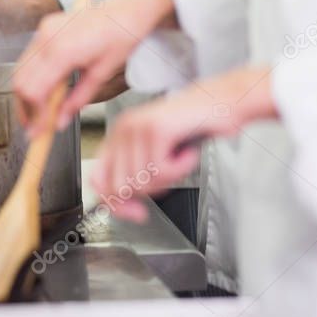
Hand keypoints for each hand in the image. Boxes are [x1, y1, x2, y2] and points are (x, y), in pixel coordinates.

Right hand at [13, 0, 177, 133]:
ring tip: (42, 111)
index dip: (33, 116)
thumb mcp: (101, 74)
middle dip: (25, 107)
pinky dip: (32, 76)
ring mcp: (45, 29)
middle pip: (20, 81)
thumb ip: (77, 101)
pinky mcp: (46, 26)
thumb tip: (60, 123)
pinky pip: (29, 56)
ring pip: (21, 69)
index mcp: (62, 51)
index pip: (33, 91)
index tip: (38, 133)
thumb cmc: (121, 37)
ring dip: (27, 93)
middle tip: (36, 127)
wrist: (129, 10)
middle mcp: (48, 37)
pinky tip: (47, 90)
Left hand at [90, 65, 275, 221]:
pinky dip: (181, 169)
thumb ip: (136, 176)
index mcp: (118, 134)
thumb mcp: (157, 155)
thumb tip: (124, 206)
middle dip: (150, 190)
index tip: (137, 212)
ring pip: (143, 181)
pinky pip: (162, 171)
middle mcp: (123, 128)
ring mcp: (137, 127)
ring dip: (170, 177)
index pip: (98, 179)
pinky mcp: (156, 130)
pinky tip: (187, 152)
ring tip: (180, 157)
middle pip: (121, 186)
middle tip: (171, 173)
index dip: (115, 203)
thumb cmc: (192, 129)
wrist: (218, 104)